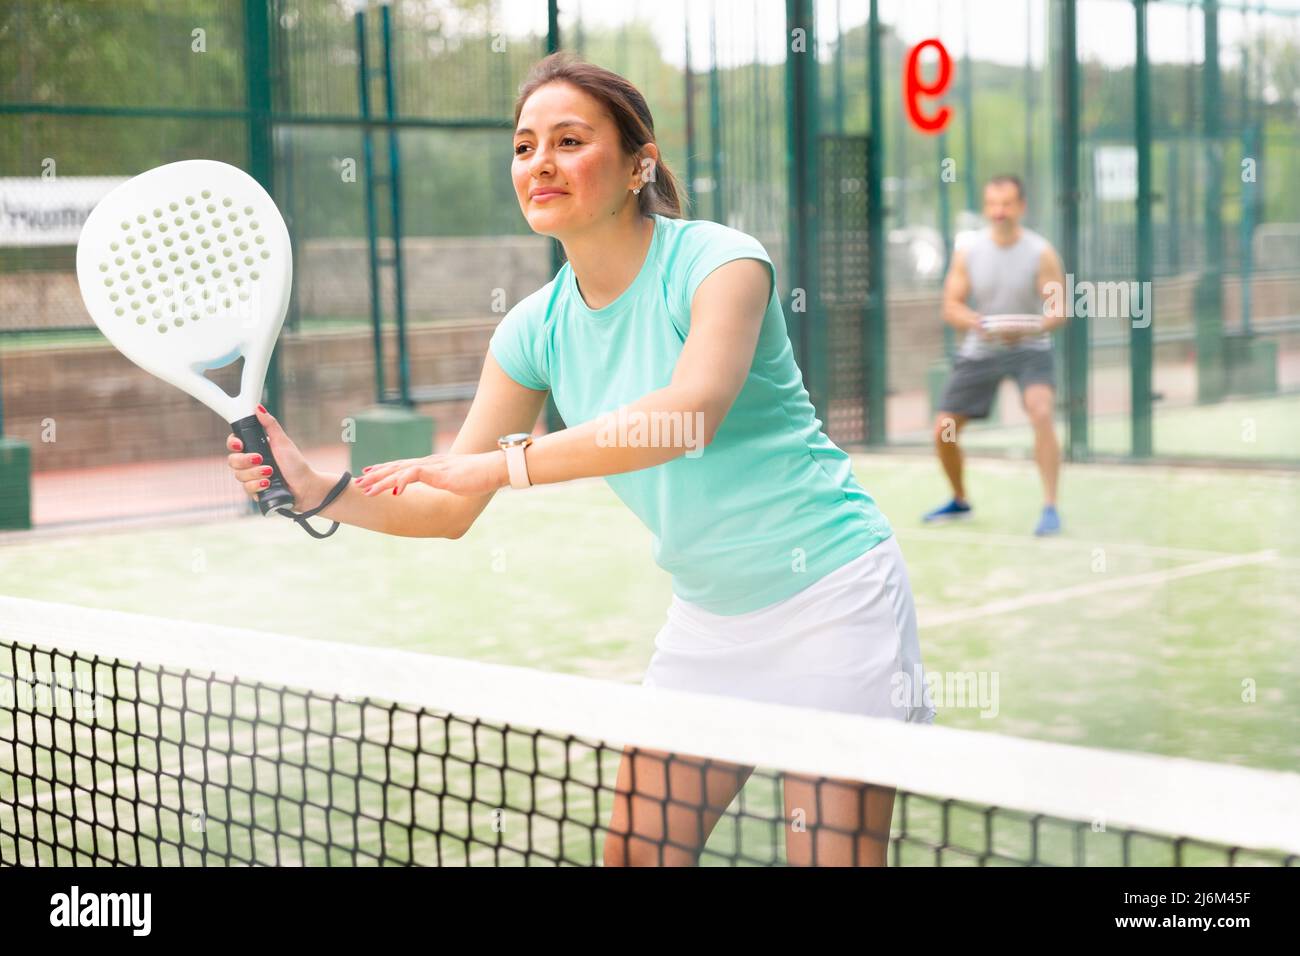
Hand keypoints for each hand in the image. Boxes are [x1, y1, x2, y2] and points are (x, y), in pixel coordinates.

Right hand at [225, 405, 316, 505]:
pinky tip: (268, 484)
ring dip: (255, 474)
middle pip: (232, 461)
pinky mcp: (255, 491)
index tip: (239, 444)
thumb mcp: (283, 442)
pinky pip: (246, 489)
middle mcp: (251, 463)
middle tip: (260, 459)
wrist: (305, 487)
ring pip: (239, 476)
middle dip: (245, 461)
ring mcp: (252, 477)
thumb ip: (270, 425)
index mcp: (255, 448)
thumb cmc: (296, 464)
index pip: (234, 444)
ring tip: (270, 473)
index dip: (233, 444)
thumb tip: (259, 408)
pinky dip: (257, 486)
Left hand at [353, 451, 508, 497]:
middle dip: (375, 475)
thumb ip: (447, 483)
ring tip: (366, 489)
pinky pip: (414, 474)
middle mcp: (428, 463)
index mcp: (431, 466)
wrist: (493, 469)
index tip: (368, 475)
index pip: (402, 466)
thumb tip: (446, 490)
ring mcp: (432, 466)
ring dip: (381, 480)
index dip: (384, 470)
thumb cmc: (479, 476)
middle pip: (395, 467)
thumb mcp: (457, 482)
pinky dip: (400, 481)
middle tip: (357, 481)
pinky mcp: (438, 472)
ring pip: (399, 471)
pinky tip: (392, 490)